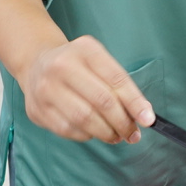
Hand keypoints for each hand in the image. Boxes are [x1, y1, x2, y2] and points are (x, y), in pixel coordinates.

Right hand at [19, 35, 153, 144]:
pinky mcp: (37, 110)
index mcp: (85, 49)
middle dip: (122, 122)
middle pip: (101, 101)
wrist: (36, 63)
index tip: (148, 120)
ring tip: (116, 135)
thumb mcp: (99, 62)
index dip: (135, 102)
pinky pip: (69, 130)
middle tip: (132, 133)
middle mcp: (62, 66)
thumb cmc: (77, 65)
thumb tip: (143, 116)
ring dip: (106, 133)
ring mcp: (46, 88)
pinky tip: (93, 132)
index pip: (116, 79)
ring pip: (85, 119)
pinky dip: (87, 135)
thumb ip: (120, 86)